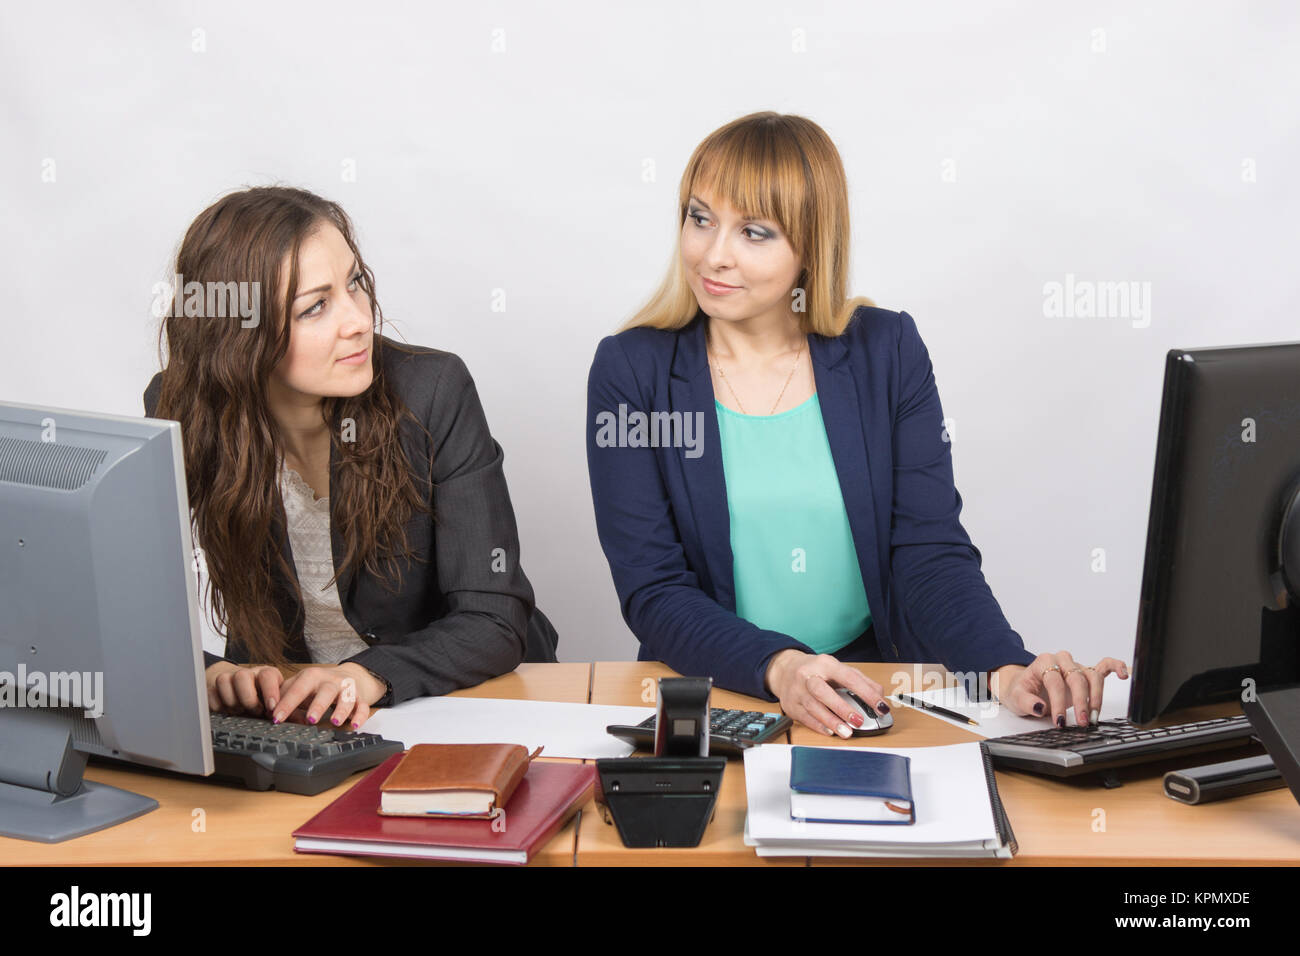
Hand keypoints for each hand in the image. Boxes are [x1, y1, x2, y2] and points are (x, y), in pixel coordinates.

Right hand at [206, 662, 283, 716]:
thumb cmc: (262, 698)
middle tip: (254, 711)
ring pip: (224, 681)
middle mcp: (248, 673)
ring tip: (240, 711)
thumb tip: (303, 721)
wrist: (237, 688)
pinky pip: (211, 694)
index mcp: (266, 674)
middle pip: (242, 676)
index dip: (270, 692)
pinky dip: (218, 706)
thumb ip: (289, 710)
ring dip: (232, 701)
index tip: (271, 708)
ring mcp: (229, 678)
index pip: (268, 676)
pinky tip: (227, 712)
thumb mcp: (277, 702)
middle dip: (247, 698)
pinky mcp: (213, 686)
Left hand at [270, 664, 385, 729]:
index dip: (287, 704)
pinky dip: (360, 716)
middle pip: (326, 691)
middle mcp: (331, 681)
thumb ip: (284, 696)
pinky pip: (363, 706)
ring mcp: (346, 689)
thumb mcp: (299, 684)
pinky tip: (354, 725)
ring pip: (346, 698)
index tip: (276, 718)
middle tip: (310, 720)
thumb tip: (269, 712)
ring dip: (341, 710)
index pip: (298, 689)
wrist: (346, 675)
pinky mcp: (359, 698)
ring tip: (334, 722)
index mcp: (312, 676)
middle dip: (318, 705)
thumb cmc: (317, 684)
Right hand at [764, 649, 889, 736]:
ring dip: (831, 721)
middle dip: (841, 707)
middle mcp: (808, 675)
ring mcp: (796, 690)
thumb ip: (860, 680)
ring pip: (813, 707)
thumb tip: (879, 696)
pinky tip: (830, 731)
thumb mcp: (838, 669)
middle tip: (859, 720)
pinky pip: (804, 718)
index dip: (866, 692)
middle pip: (822, 691)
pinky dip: (818, 726)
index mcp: (825, 663)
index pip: (848, 677)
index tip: (880, 706)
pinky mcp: (790, 705)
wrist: (785, 670)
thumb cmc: (817, 671)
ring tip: (847, 732)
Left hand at [991, 651, 1128, 726]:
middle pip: (1077, 678)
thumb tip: (1039, 706)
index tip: (1059, 721)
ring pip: (1092, 676)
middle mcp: (1062, 660)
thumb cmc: (1021, 690)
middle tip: (1082, 722)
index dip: (1058, 702)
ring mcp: (1076, 666)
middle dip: (1081, 702)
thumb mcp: (1016, 698)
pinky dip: (1116, 667)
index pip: (1055, 681)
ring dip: (1096, 697)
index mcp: (1044, 662)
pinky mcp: (1086, 673)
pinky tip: (1125, 675)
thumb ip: (1026, 702)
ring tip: (1094, 717)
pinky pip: (1104, 666)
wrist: (1024, 686)